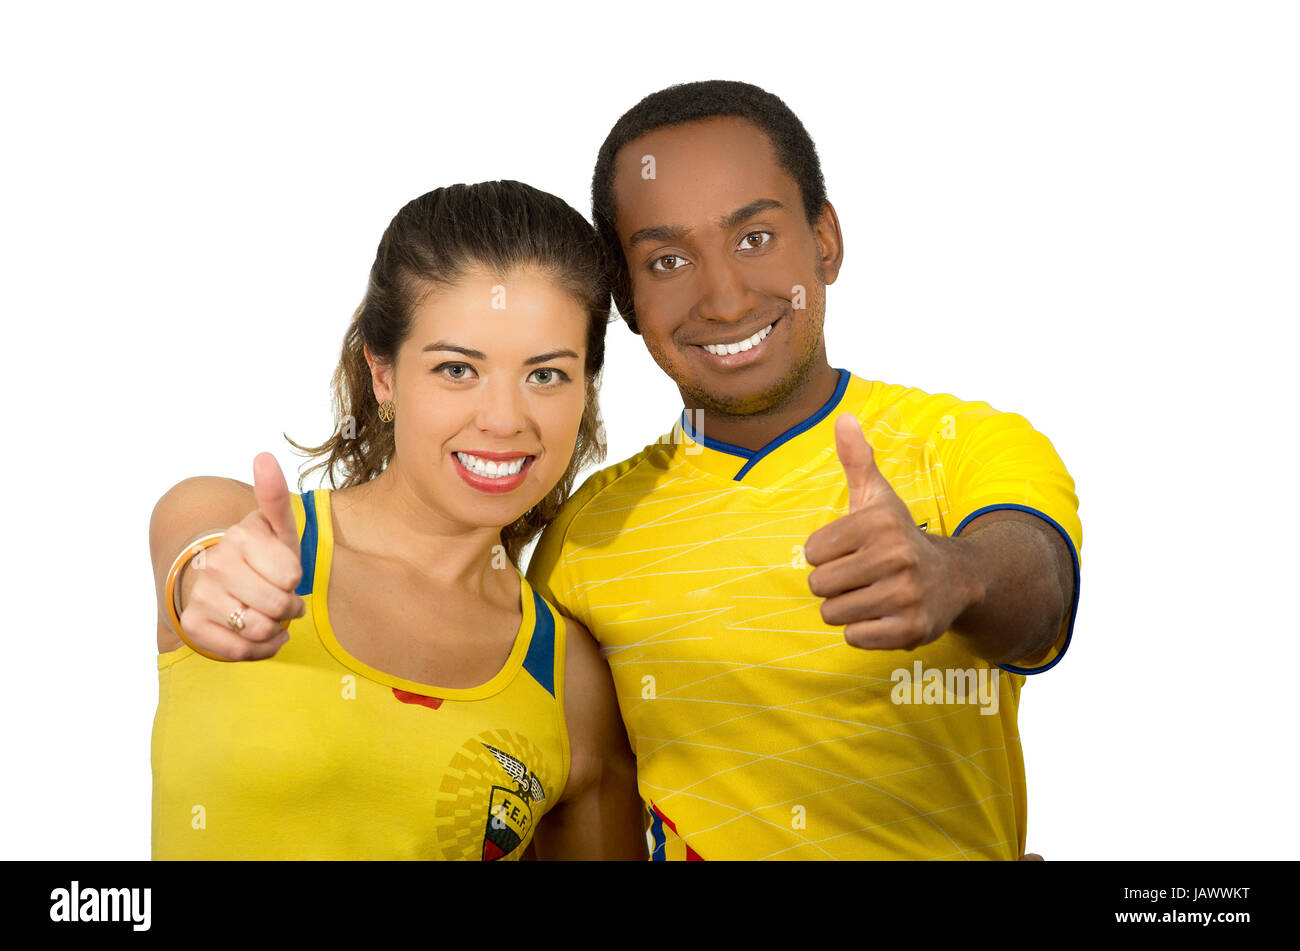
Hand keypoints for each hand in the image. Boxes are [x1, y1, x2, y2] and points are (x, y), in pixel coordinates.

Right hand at [178, 453, 304, 659]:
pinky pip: (238, 651)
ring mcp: (201, 594)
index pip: (291, 576)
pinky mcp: (191, 624)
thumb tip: (264, 456)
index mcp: (240, 536)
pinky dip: (258, 650)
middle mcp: (215, 564)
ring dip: (275, 629)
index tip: (286, 573)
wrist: (222, 579)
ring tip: (269, 614)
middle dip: (289, 608)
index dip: (295, 580)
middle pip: (278, 606)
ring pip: (259, 630)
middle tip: (282, 598)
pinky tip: (259, 635)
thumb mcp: (278, 527)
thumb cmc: (263, 554)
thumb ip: (275, 496)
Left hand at [803, 414, 976, 650]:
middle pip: (819, 585)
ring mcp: (905, 596)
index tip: (852, 550)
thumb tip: (843, 417)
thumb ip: (857, 459)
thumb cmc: (899, 536)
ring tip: (872, 594)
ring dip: (845, 608)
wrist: (956, 578)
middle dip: (833, 584)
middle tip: (861, 576)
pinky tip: (883, 615)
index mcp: (879, 523)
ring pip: (833, 613)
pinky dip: (862, 630)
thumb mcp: (879, 496)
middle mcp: (895, 557)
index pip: (811, 552)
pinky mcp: (911, 630)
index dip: (825, 554)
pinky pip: (854, 637)